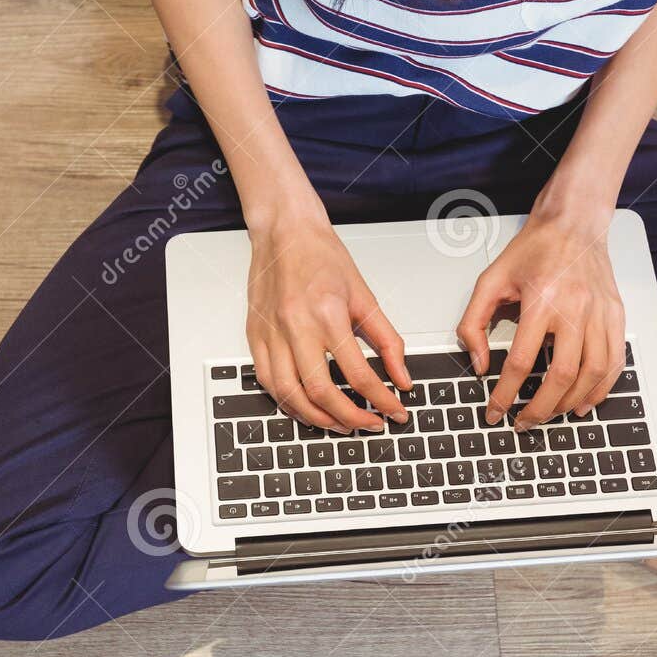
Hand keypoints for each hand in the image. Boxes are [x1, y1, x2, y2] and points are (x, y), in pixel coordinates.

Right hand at [246, 211, 412, 430]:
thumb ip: (387, 340)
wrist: (284, 231)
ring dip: (316, 418)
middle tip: (369, 424)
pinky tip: (306, 408)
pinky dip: (287, 403)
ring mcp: (271, 334)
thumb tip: (401, 377)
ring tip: (340, 423)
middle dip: (349, 418)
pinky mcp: (255, 337)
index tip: (394, 411)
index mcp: (328, 313)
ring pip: (288, 394)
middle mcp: (296, 326)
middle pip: (320, 392)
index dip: (380, 400)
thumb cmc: (321, 257)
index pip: (358, 373)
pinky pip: (266, 383)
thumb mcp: (365, 296)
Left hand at [456, 208, 625, 429]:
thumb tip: (478, 363)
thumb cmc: (534, 249)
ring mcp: (600, 314)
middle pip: (561, 375)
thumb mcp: (491, 280)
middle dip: (541, 408)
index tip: (495, 411)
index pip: (520, 362)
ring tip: (552, 415)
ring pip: (592, 374)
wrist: (574, 223)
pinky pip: (615, 362)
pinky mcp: (616, 316)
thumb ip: (473, 323)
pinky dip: (601, 388)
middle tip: (524, 423)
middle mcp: (575, 310)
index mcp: (541, 301)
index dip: (506, 394)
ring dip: (571, 403)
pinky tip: (585, 402)